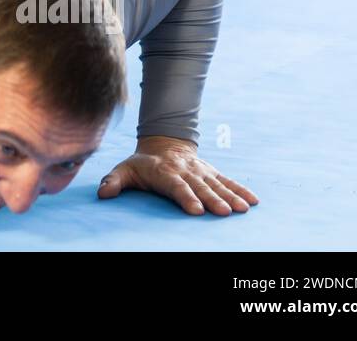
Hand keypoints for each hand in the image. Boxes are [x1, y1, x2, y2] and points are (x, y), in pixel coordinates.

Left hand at [96, 136, 259, 215]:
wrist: (162, 143)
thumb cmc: (142, 164)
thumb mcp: (124, 169)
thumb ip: (114, 181)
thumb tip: (102, 193)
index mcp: (164, 172)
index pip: (176, 186)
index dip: (185, 197)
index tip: (196, 210)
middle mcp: (185, 171)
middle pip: (200, 187)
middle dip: (212, 199)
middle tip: (224, 212)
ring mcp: (200, 171)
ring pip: (216, 184)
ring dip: (230, 196)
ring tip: (242, 209)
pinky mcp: (211, 172)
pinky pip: (227, 181)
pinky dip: (240, 189)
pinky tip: (253, 201)